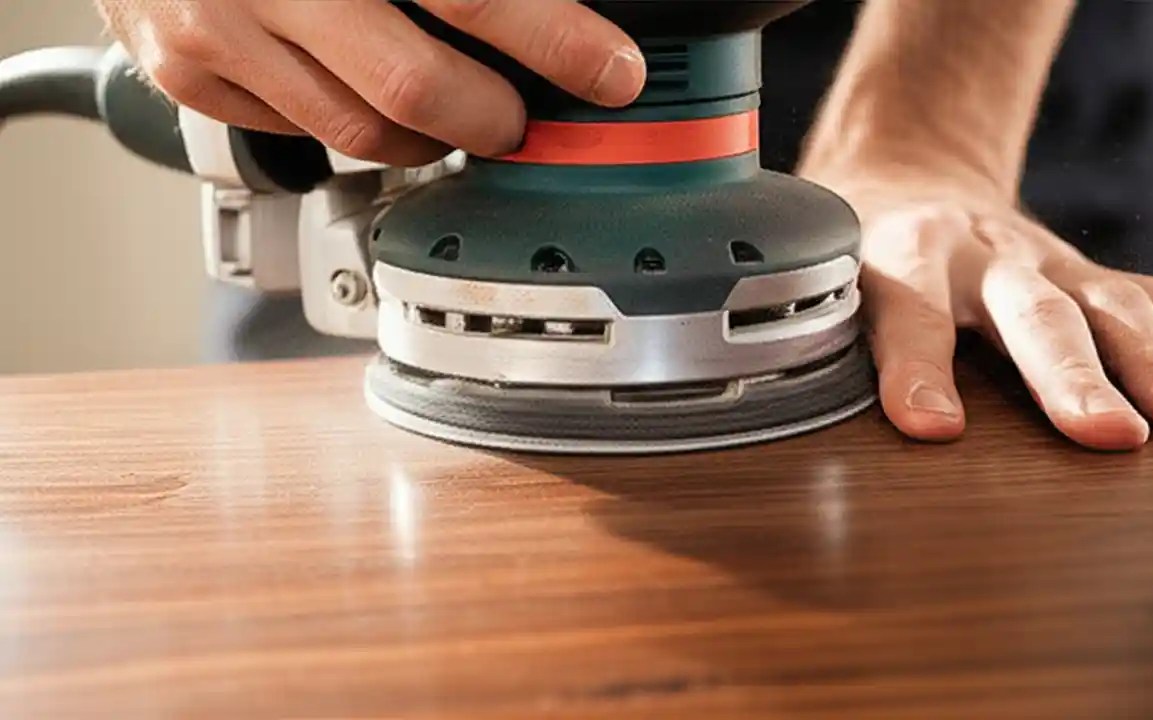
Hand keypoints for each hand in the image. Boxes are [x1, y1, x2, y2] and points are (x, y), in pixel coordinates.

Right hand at [94, 0, 644, 164]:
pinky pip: (305, 136)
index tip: (612, 71)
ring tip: (457, 110)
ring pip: (363, 130)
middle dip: (495, 117)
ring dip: (431, 136)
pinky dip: (357, 128)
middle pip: (416, 85)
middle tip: (523, 115)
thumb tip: (544, 7)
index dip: (554, 40)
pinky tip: (369, 93)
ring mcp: (218, 26)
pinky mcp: (188, 72)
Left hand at [810, 167, 1152, 450]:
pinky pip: (1145, 292)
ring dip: (1147, 359)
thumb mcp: (818, 279)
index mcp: (897, 257)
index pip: (907, 312)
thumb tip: (781, 418)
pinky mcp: (1077, 269)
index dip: (917, 370)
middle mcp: (977, 253)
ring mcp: (1038, 258)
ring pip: (1104, 300)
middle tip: (1102, 434)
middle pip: (1028, 310)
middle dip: (1068, 373)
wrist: (906, 175)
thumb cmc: (857, 246)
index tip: (933, 427)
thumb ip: (812, 336)